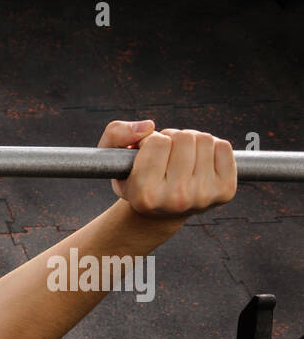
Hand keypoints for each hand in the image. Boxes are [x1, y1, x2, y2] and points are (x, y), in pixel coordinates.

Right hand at [98, 120, 235, 221]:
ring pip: (204, 138)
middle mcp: (176, 199)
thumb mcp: (112, 158)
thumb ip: (115, 134)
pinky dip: (210, 147)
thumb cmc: (136, 180)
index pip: (156, 141)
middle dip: (172, 139)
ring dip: (191, 141)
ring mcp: (204, 197)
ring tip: (181, 157)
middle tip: (166, 155)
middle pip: (183, 137)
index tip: (146, 155)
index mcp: (146, 195)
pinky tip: (198, 162)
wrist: (161, 212)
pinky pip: (223, 146)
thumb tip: (148, 126)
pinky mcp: (225, 191)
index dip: (149, 141)